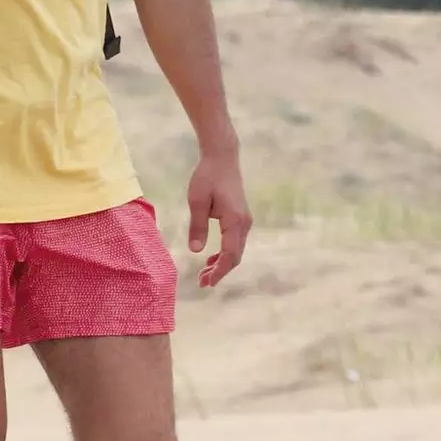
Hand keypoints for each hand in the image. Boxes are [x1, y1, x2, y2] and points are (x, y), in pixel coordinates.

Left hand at [187, 147, 251, 287]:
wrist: (222, 158)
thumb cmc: (207, 176)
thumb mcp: (197, 201)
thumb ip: (197, 226)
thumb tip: (196, 251)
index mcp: (234, 221)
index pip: (229, 254)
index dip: (219, 271)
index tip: (206, 282)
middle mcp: (244, 223)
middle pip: (235, 256)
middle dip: (220, 271)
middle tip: (202, 283)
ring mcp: (245, 220)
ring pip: (236, 250)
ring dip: (222, 263)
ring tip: (204, 274)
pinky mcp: (241, 217)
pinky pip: (235, 241)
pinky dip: (225, 252)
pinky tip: (211, 258)